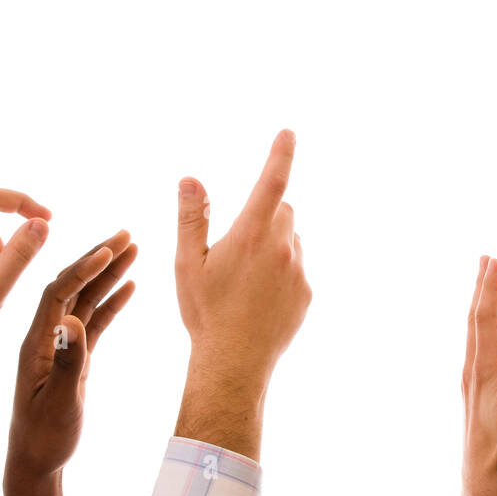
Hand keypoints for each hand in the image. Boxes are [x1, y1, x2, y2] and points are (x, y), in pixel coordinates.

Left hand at [4, 232, 136, 495]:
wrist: (34, 460)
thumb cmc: (43, 436)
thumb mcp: (59, 401)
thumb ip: (68, 361)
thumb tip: (73, 320)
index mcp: (36, 342)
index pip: (58, 291)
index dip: (82, 268)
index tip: (108, 249)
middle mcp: (46, 336)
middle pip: (73, 285)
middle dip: (99, 258)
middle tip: (127, 233)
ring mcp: (60, 345)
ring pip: (86, 300)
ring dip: (109, 274)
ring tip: (134, 249)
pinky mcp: (73, 356)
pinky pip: (94, 321)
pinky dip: (111, 302)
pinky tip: (129, 286)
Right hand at [173, 130, 310, 459]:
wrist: (234, 363)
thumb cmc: (205, 313)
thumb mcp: (188, 263)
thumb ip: (192, 217)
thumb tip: (191, 178)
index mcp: (251, 235)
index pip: (271, 183)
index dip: (280, 154)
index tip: (289, 132)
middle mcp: (282, 248)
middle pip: (282, 211)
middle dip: (265, 217)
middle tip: (237, 247)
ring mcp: (299, 272)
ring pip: (291, 242)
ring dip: (274, 248)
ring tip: (244, 283)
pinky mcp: (307, 294)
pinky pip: (297, 271)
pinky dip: (282, 275)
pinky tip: (258, 301)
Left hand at [461, 257, 496, 495]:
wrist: (483, 475)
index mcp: (485, 370)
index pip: (486, 320)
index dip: (489, 290)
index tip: (493, 262)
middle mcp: (474, 369)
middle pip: (476, 319)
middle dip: (481, 287)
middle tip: (487, 258)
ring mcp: (473, 378)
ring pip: (474, 331)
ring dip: (480, 303)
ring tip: (485, 281)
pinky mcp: (476, 387)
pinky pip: (477, 344)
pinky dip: (482, 324)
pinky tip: (486, 327)